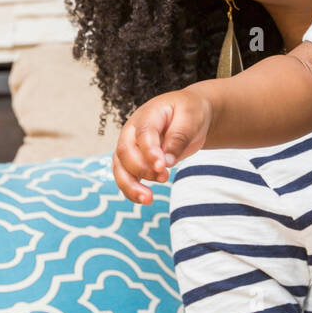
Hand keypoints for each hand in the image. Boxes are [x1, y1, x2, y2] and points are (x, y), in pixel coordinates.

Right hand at [111, 87, 211, 203]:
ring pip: (120, 166)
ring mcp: (130, 144)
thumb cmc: (189, 112)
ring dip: (130, 185)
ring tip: (147, 199)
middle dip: (142, 169)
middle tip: (165, 178)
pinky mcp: (132, 159)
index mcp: (148, 114)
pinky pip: (124, 175)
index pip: (143, 133)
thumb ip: (178, 138)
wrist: (187, 114)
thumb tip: (166, 163)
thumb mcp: (191, 118)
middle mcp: (133, 129)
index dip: (150, 151)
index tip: (162, 167)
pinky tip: (143, 200)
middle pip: (125, 151)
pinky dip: (130, 189)